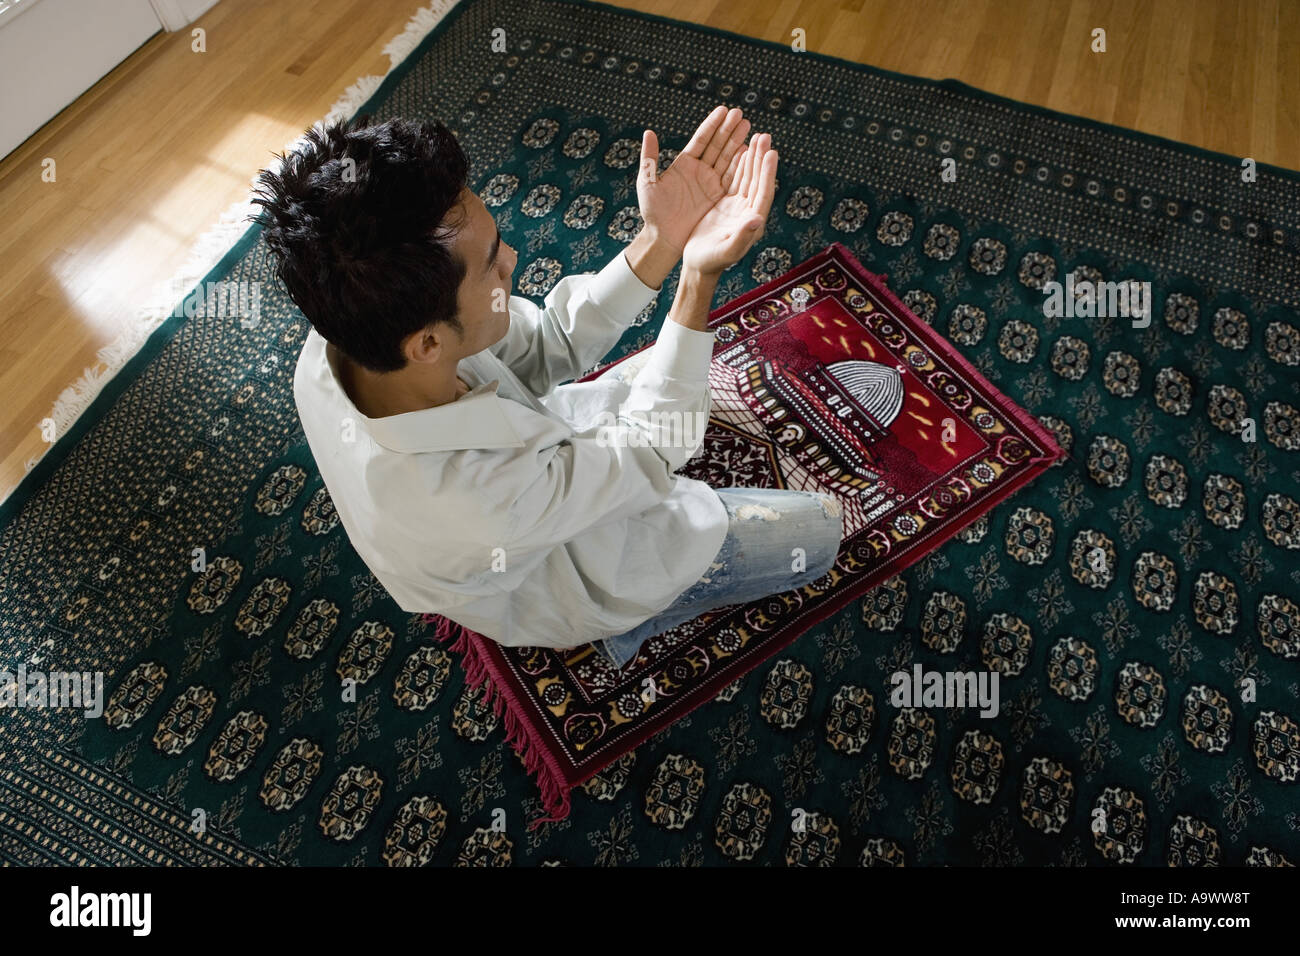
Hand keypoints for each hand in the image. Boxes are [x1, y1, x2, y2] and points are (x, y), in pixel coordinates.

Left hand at [636, 105, 749, 254]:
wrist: (664, 239)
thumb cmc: (652, 212)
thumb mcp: (647, 183)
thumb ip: (649, 158)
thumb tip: (648, 132)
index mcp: (684, 163)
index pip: (701, 139)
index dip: (712, 124)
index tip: (723, 110)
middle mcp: (700, 170)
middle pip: (717, 145)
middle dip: (729, 129)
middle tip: (741, 113)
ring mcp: (711, 182)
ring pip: (727, 158)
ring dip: (738, 142)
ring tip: (749, 126)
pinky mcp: (719, 196)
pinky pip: (731, 178)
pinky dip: (741, 165)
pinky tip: (749, 152)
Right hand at [681, 132, 777, 275]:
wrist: (698, 265)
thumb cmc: (711, 262)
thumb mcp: (726, 251)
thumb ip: (742, 236)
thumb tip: (758, 218)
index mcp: (752, 222)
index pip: (763, 193)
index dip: (767, 173)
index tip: (771, 153)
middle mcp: (749, 212)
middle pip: (758, 181)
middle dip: (761, 158)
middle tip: (764, 136)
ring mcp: (738, 207)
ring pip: (747, 178)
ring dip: (752, 157)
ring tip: (757, 136)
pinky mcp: (727, 205)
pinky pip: (734, 180)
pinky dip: (738, 165)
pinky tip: (740, 149)